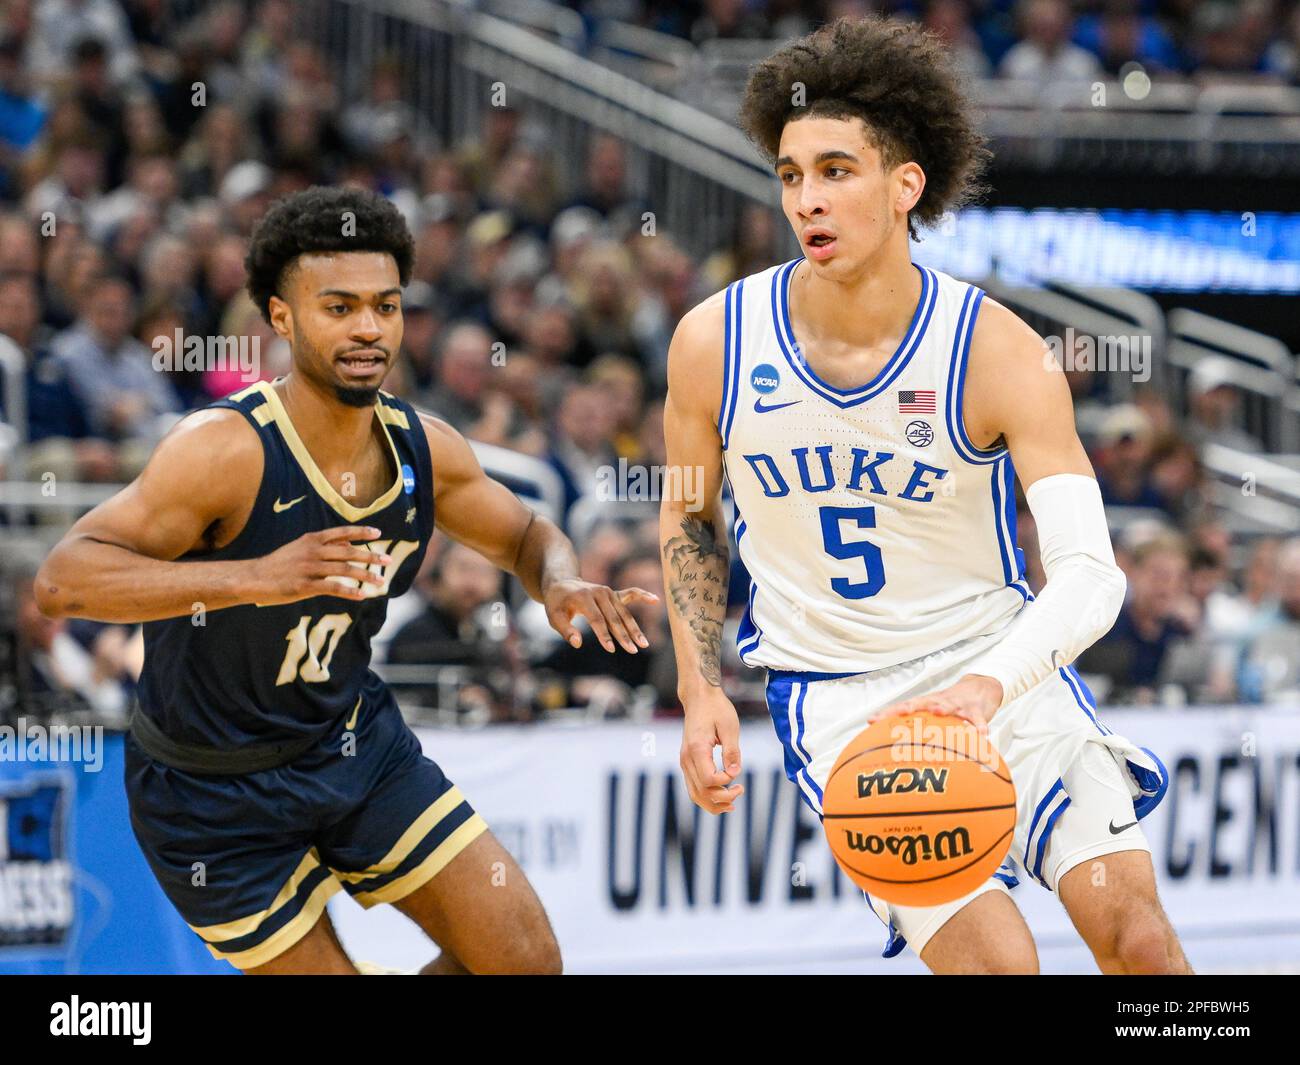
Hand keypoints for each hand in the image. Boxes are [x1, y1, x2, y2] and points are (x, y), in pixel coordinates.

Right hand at [245, 525, 390, 605]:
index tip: (378, 533)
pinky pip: (333, 588)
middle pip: (348, 552)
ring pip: (344, 570)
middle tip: (388, 560)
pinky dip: (349, 592)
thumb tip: (348, 545)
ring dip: (365, 576)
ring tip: (381, 581)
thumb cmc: (279, 564)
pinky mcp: (305, 586)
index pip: (341, 533)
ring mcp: (309, 568)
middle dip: (370, 556)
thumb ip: (323, 546)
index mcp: (312, 539)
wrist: (253, 577)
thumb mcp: (300, 547)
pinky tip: (362, 596)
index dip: (361, 532)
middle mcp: (313, 551)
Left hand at [544, 578, 657, 653]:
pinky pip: (631, 594)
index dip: (604, 635)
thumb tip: (578, 643)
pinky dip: (643, 596)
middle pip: (614, 617)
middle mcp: (599, 592)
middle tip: (633, 650)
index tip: (611, 649)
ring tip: (643, 643)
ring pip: (624, 612)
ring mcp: (608, 592)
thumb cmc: (557, 604)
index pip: (597, 619)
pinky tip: (655, 600)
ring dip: (634, 628)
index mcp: (584, 597)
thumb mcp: (554, 617)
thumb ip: (565, 630)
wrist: (562, 584)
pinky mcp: (614, 593)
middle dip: (624, 635)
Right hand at [680, 690, 743, 813]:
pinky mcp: (687, 762)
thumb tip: (735, 773)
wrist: (699, 697)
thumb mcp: (730, 727)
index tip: (737, 773)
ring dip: (713, 803)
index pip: (709, 780)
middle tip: (740, 791)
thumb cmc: (716, 709)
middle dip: (722, 798)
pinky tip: (721, 797)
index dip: (726, 782)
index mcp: (697, 749)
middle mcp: (686, 758)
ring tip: (731, 804)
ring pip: (695, 794)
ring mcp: (684, 761)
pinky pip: (694, 786)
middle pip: (701, 792)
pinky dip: (706, 796)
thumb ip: (732, 752)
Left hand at [868, 673, 1003, 736]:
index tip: (871, 720)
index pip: (902, 708)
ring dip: (944, 708)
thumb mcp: (934, 714)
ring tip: (939, 712)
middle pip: (921, 702)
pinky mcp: (976, 709)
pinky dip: (980, 725)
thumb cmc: (950, 707)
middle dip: (910, 707)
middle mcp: (938, 702)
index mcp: (925, 704)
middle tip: (901, 712)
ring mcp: (957, 704)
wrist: (980, 687)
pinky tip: (982, 734)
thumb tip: (895, 750)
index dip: (887, 713)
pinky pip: (978, 718)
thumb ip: (920, 729)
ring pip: (949, 705)